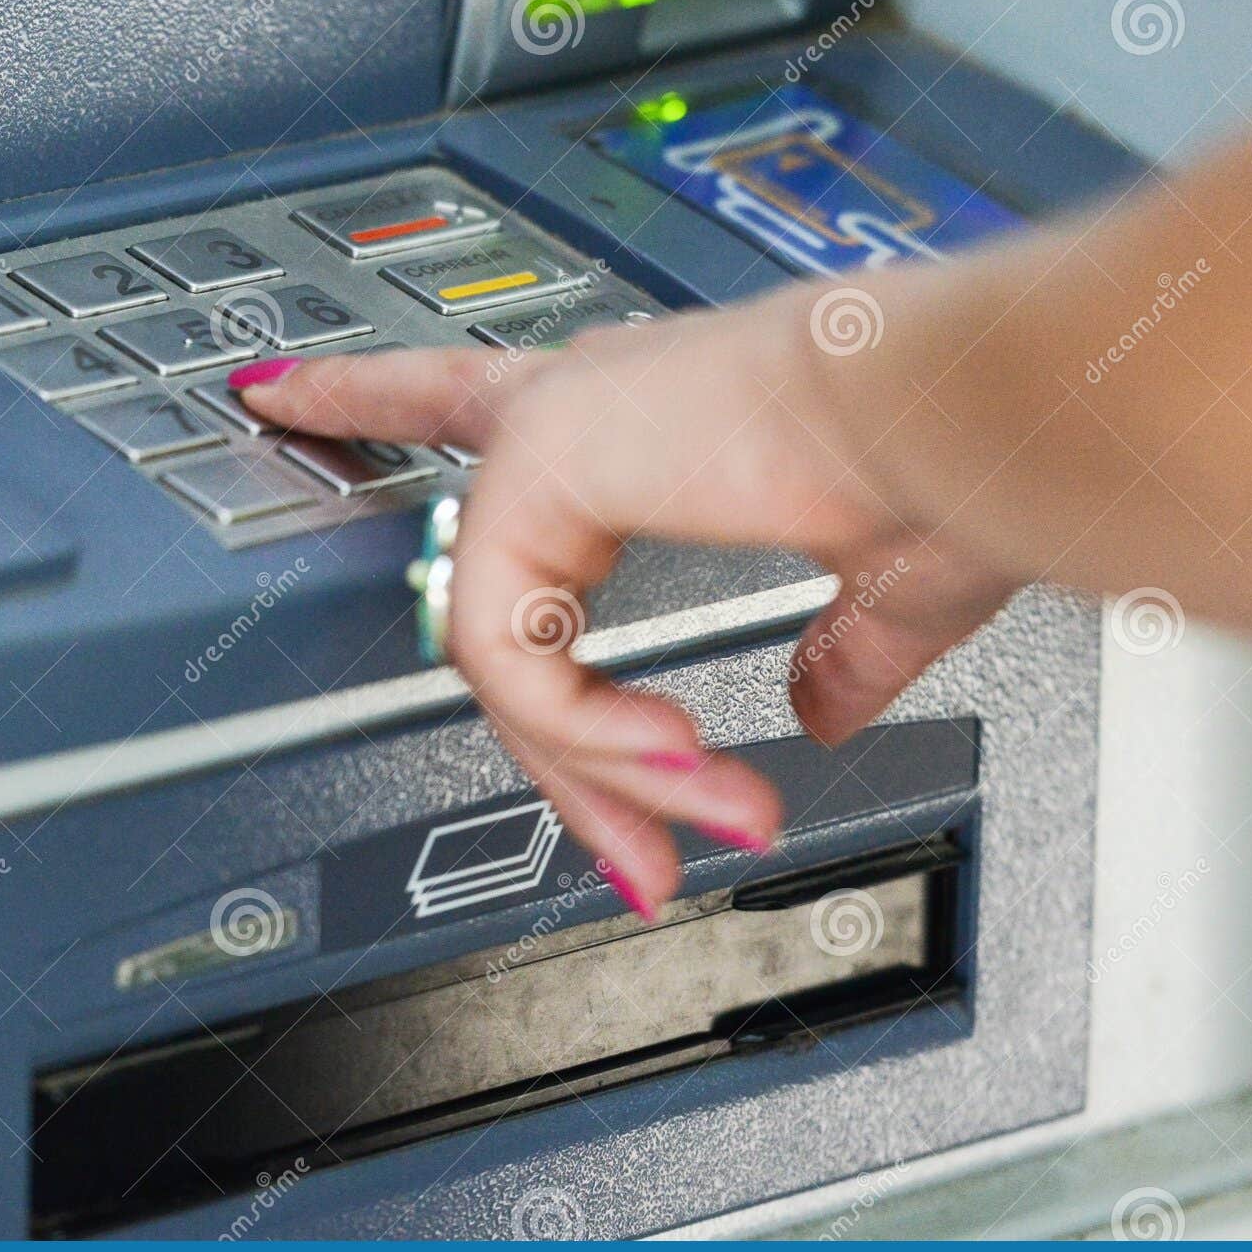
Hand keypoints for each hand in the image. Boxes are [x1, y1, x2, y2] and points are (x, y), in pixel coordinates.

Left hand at [232, 285, 1017, 914]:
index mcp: (658, 420)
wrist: (962, 411)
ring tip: (701, 824)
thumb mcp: (884, 587)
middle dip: (559, 746)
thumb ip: (839, 654)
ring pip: (510, 654)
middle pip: (492, 595)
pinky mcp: (544, 469)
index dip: (378, 399)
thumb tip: (819, 714)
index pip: (479, 406)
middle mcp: (591, 412)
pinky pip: (520, 657)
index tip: (288, 391)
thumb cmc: (943, 457)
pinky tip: (681, 765)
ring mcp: (556, 436)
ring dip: (610, 766)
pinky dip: (598, 736)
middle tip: (633, 860)